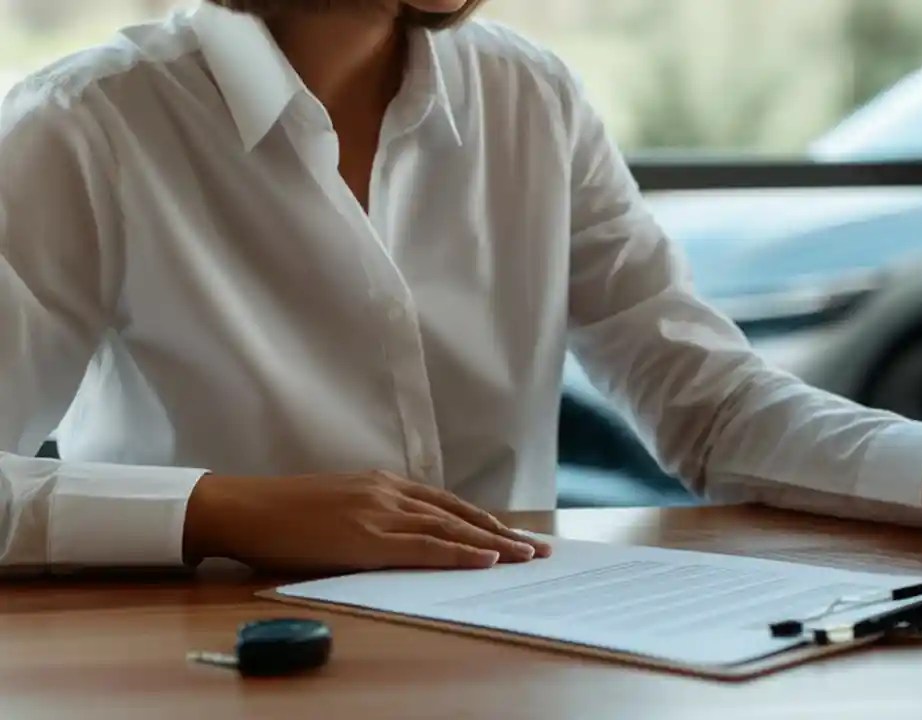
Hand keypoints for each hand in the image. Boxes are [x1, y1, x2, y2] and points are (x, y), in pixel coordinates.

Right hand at [183, 470, 552, 570]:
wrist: (242, 508)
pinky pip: (424, 546)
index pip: (447, 503)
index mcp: (383, 485)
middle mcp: (388, 492)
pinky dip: (459, 553)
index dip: (483, 520)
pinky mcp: (366, 536)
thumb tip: (402, 539)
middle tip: (539, 550)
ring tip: (526, 558)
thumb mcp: (338, 507)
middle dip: (502, 533)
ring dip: (493, 544)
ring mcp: (379, 512)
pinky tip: (486, 559)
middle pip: (459, 514)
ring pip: (450, 529)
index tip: (514, 535)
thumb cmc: (282, 515)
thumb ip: (373, 517)